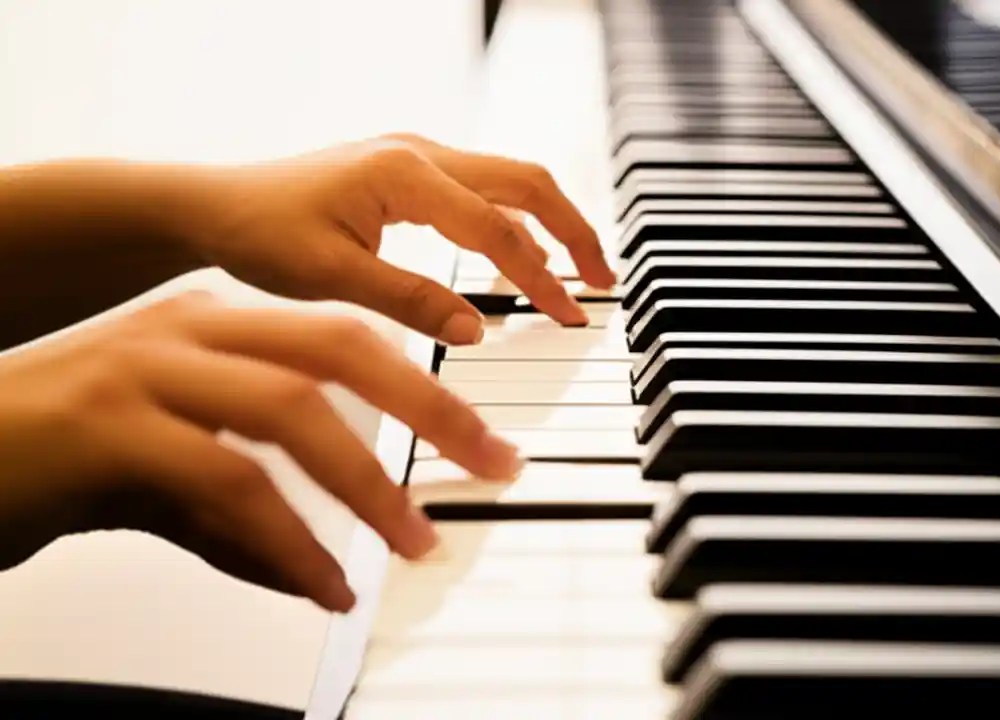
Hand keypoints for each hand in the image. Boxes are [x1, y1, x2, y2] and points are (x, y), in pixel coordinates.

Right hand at [0, 291, 519, 612]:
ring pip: (290, 409)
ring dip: (366, 485)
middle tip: (493, 462)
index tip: (479, 437)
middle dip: (430, 407)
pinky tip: (320, 585)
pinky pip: (224, 480)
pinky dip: (284, 540)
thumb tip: (317, 572)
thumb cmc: (59, 459)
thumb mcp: (171, 482)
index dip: (424, 385)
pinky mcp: (106, 428)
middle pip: (339, 350)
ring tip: (414, 542)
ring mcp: (145, 370)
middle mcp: (190, 333)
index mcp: (216, 328)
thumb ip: (244, 521)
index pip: (345, 339)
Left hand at [188, 133, 615, 342]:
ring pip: (510, 179)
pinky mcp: (408, 169)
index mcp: (405, 172)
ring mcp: (416, 155)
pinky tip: (524, 253)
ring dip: (551, 221)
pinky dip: (516, 219)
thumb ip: (411, 301)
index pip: (498, 228)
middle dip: (573, 231)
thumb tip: (476, 331)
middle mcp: (419, 152)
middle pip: (526, 182)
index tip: (570, 316)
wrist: (211, 205)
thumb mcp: (332, 278)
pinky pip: (483, 187)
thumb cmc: (259, 234)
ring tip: (579, 270)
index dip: (540, 276)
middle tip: (602, 283)